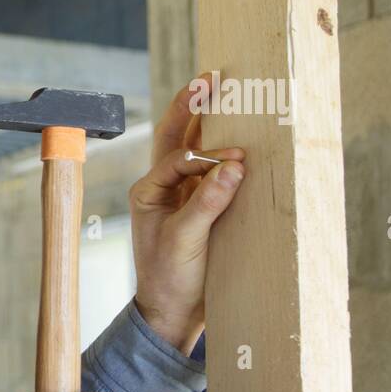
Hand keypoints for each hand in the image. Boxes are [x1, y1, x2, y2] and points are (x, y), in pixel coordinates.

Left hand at [129, 71, 245, 353]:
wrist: (175, 314)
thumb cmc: (170, 278)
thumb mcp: (186, 240)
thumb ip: (207, 203)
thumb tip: (233, 165)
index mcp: (148, 192)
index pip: (177, 159)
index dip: (206, 155)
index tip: (238, 158)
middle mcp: (163, 188)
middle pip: (177, 138)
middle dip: (192, 106)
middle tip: (211, 77)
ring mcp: (182, 196)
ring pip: (195, 151)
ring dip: (210, 125)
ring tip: (227, 96)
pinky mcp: (203, 208)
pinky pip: (214, 175)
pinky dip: (226, 156)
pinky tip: (242, 139)